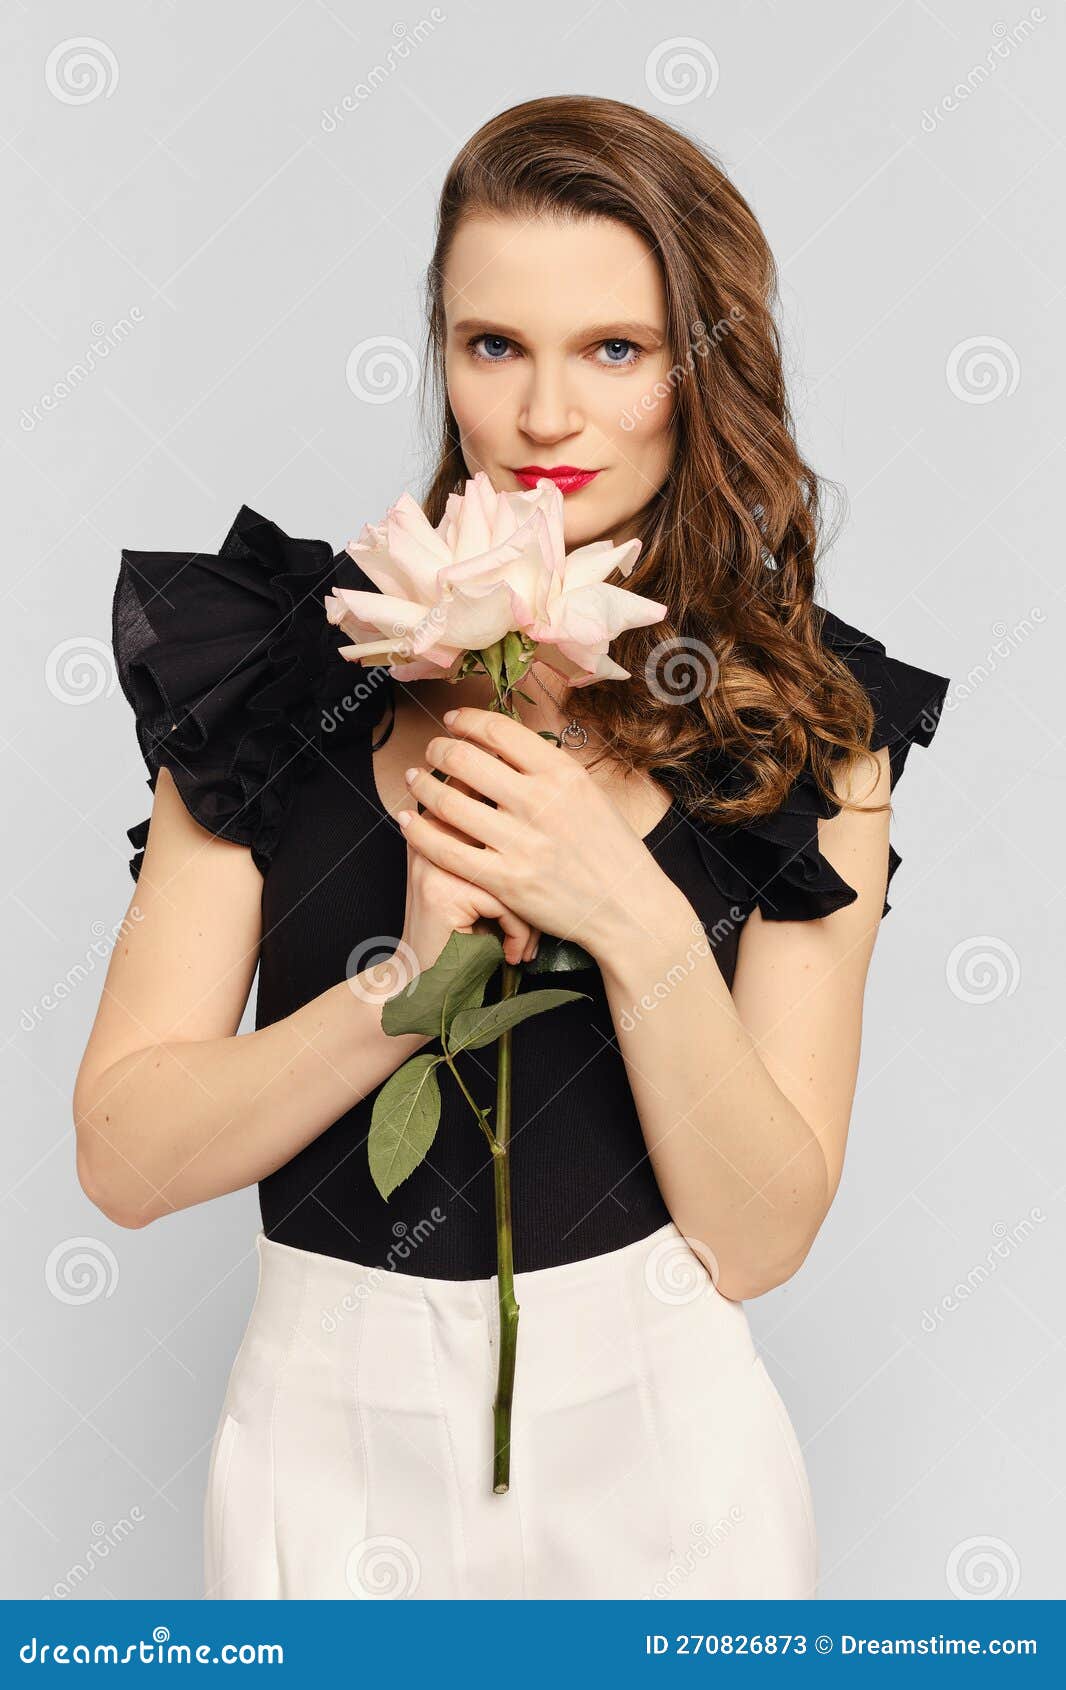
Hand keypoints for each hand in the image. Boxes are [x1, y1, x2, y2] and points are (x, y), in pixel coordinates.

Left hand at [397, 706, 661, 956]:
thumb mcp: (590, 793)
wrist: (627, 908)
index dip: (466, 720)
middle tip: (431, 751)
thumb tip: (502, 743)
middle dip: (438, 749)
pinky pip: (447, 850)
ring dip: (422, 785)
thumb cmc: (610, 850)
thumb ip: (548, 769)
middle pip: (466, 758)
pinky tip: (408, 822)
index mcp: (563, 773)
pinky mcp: (505, 880)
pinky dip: (419, 832)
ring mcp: (521, 843)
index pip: (499, 730)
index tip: (452, 721)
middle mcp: (540, 802)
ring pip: (449, 802)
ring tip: (415, 779)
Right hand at [399, 768, 540, 971]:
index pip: (497, 805)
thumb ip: (497, 848)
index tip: (535, 879)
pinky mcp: (443, 892)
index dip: (524, 841)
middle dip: (534, 880)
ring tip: (527, 940)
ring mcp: (436, 860)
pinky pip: (504, 902)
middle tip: (542, 914)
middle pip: (510, 836)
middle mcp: (433, 832)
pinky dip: (518, 933)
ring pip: (512, 870)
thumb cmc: (460, 937)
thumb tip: (552, 824)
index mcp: (441, 820)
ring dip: (529, 912)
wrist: (421, 985)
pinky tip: (512, 954)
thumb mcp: (478, 884)